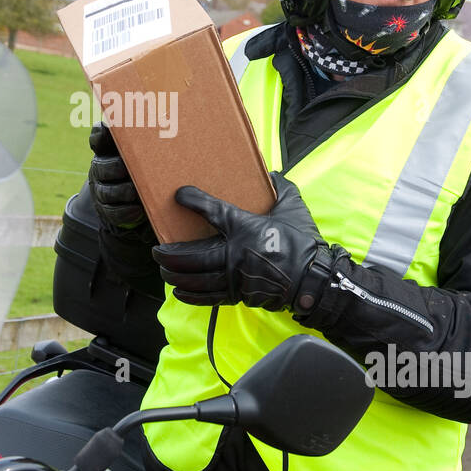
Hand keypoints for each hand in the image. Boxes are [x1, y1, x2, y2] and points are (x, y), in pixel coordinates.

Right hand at [88, 122, 155, 242]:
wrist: (141, 201)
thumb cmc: (151, 166)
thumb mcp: (152, 151)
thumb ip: (155, 138)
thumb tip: (176, 115)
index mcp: (110, 149)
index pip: (99, 137)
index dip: (101, 134)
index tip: (109, 129)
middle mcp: (101, 167)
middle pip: (100, 166)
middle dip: (114, 168)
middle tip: (126, 168)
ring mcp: (102, 190)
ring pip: (106, 191)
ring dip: (121, 191)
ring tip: (135, 192)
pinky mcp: (107, 210)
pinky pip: (112, 212)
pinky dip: (125, 212)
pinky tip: (137, 211)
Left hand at [151, 171, 331, 310]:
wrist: (314, 280)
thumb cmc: (304, 243)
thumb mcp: (293, 208)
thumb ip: (279, 189)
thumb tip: (269, 173)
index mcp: (247, 228)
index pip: (214, 212)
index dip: (194, 201)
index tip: (179, 195)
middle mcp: (236, 254)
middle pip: (192, 256)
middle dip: (169, 254)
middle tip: (157, 249)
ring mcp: (236, 278)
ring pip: (196, 279)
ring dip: (175, 274)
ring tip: (164, 269)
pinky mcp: (240, 294)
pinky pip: (208, 297)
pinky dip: (191, 295)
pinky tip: (179, 291)